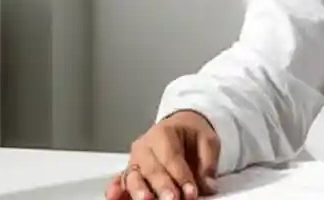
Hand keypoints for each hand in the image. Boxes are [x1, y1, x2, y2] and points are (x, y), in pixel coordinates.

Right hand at [105, 110, 220, 199]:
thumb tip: (208, 186)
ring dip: (139, 191)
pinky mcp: (130, 174)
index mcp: (163, 132)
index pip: (171, 157)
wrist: (180, 129)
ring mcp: (134, 161)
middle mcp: (144, 146)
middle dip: (162, 187)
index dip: (181, 176)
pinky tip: (116, 197)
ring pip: (132, 177)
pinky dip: (117, 191)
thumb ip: (208, 164)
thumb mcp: (208, 141)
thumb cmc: (192, 136)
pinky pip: (121, 182)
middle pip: (151, 169)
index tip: (192, 192)